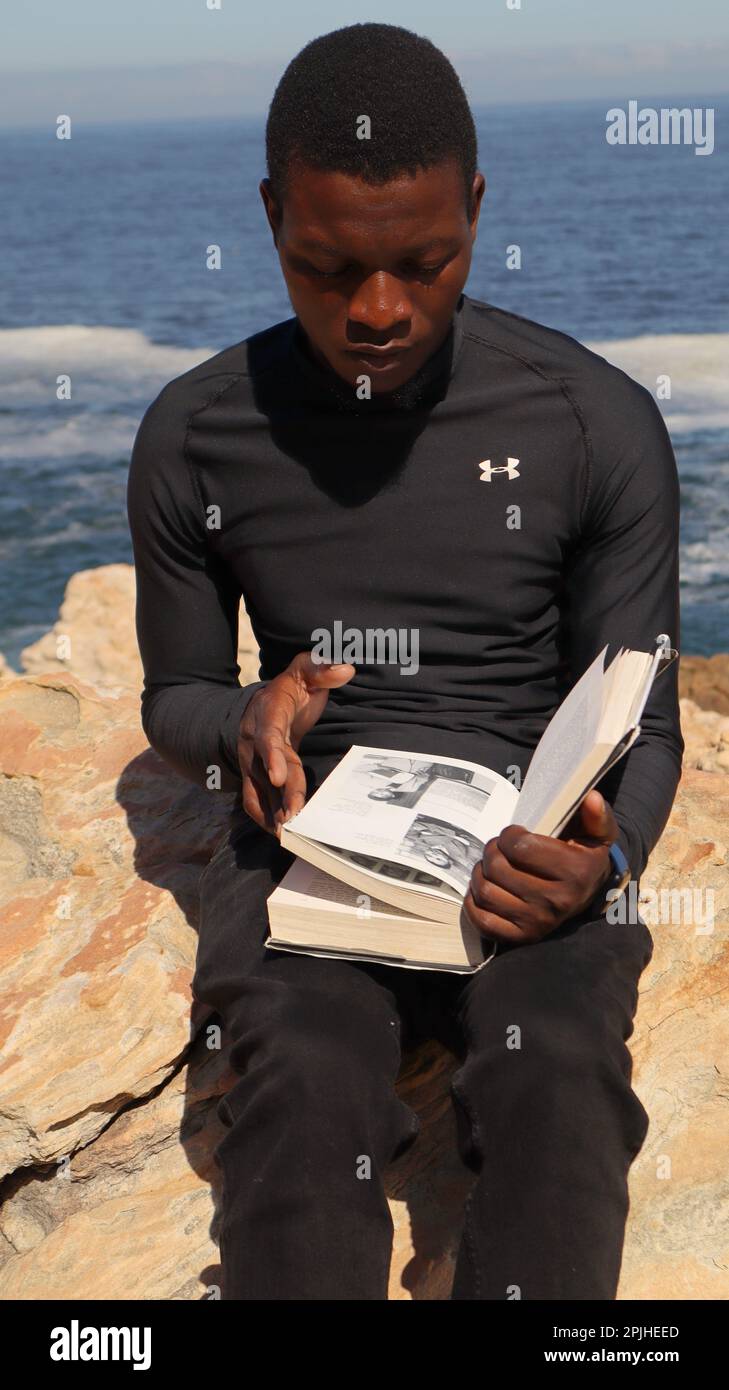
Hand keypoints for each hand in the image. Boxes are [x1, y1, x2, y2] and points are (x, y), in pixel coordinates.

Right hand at [237, 651, 354, 835]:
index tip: (280, 778)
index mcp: (268, 714)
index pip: (268, 737)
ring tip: (288, 836)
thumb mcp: (304, 670)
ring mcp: (255, 762)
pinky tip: (283, 835)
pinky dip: (268, 818)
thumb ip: (321, 668)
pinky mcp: (258, 777)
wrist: (264, 703)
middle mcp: (255, 741)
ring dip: (272, 814)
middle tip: (294, 820)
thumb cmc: (290, 689)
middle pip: (266, 772)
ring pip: (260, 792)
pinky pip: (258, 801)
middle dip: (280, 797)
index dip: (273, 757)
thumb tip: (346, 668)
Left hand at [463, 790, 616, 945]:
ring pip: (485, 891)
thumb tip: (590, 797)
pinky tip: (486, 887)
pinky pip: (481, 919)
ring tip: (492, 865)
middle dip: (493, 850)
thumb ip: (596, 814)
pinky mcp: (520, 937)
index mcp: (576, 873)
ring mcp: (537, 923)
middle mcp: (557, 902)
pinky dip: (473, 902)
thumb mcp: (597, 833)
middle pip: (498, 867)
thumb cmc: (584, 856)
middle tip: (500, 848)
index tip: (515, 834)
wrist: (587, 893)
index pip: (520, 847)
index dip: (510, 834)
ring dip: (480, 872)